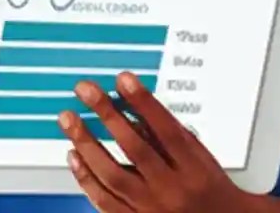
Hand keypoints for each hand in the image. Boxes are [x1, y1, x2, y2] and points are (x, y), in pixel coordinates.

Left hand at [62, 72, 263, 212]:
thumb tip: (138, 109)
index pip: (167, 131)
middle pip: (136, 148)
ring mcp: (152, 210)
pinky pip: (105, 202)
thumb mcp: (202, 159)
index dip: (144, 103)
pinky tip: (74, 155)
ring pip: (113, 175)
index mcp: (195, 171)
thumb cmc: (210, 192)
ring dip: (87, 144)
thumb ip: (172, 135)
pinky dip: (86, 178)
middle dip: (107, 114)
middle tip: (85, 90)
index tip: (124, 79)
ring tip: (69, 119)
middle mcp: (173, 191)